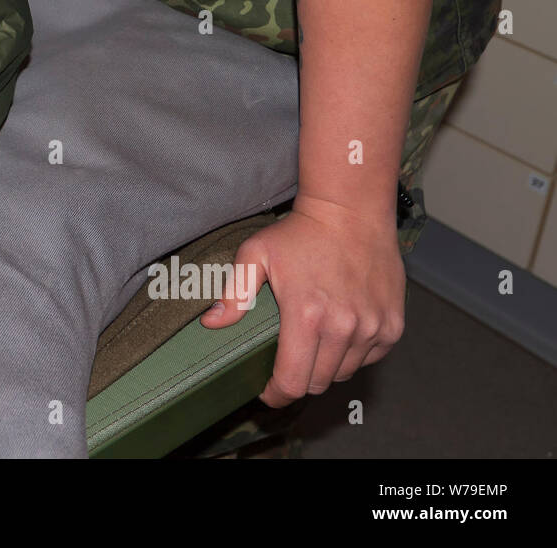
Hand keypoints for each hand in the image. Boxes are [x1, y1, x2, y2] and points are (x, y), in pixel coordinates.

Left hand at [199, 195, 405, 406]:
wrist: (351, 211)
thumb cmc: (300, 232)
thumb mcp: (256, 255)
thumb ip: (234, 293)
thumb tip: (211, 322)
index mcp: (307, 316)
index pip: (292, 381)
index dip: (275, 394)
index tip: (266, 391)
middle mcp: (344, 327)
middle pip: (318, 382)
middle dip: (297, 380)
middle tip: (285, 365)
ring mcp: (372, 328)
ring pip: (344, 373)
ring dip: (325, 367)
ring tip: (311, 345)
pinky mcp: (393, 325)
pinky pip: (368, 358)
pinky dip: (351, 355)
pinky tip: (337, 333)